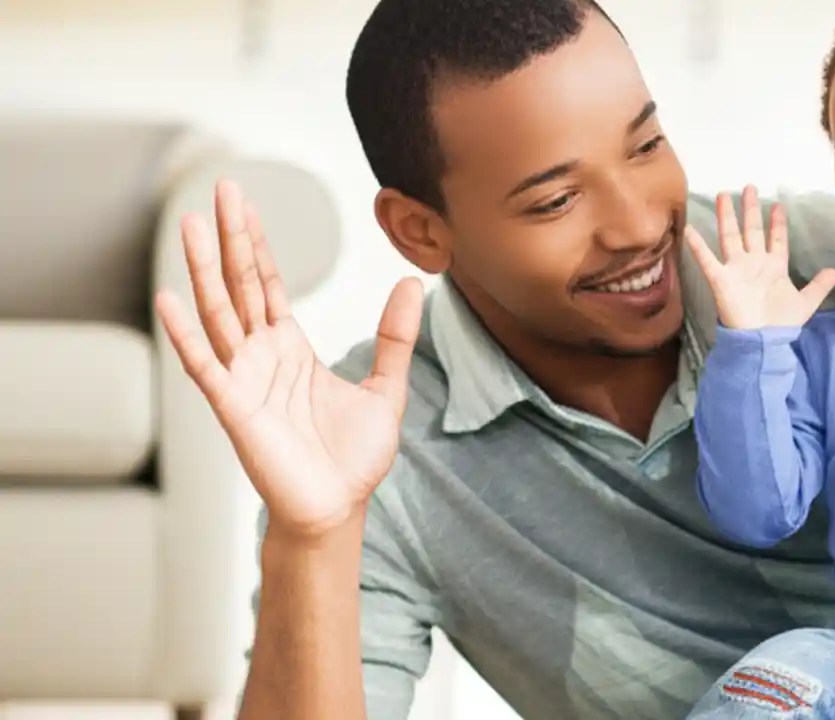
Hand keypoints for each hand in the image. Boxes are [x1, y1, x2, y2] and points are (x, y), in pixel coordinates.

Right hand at [155, 180, 423, 541]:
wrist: (338, 509)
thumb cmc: (352, 458)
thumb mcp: (386, 388)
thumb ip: (396, 338)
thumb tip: (413, 285)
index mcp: (291, 350)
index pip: (268, 285)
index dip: (257, 244)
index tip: (243, 203)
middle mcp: (261, 357)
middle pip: (240, 285)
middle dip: (230, 237)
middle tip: (219, 187)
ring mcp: (244, 379)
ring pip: (218, 312)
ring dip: (202, 268)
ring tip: (188, 224)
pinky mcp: (234, 408)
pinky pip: (205, 365)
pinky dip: (184, 333)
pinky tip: (167, 298)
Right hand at [685, 186, 834, 329]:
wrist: (762, 341)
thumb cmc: (781, 323)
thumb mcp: (806, 303)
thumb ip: (819, 285)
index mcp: (774, 267)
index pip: (776, 239)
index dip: (777, 223)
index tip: (778, 205)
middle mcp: (754, 263)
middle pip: (752, 230)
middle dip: (751, 209)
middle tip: (749, 187)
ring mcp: (736, 269)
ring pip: (730, 236)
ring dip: (727, 217)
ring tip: (723, 195)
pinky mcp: (721, 280)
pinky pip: (708, 260)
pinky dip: (698, 246)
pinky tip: (690, 230)